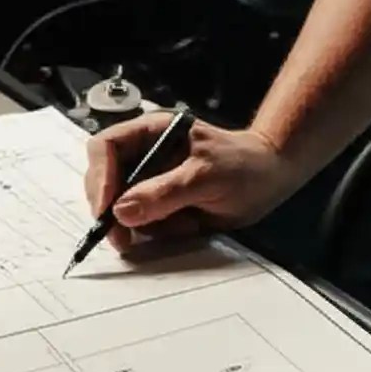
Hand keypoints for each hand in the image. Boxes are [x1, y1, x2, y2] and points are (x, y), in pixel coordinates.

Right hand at [83, 111, 298, 252]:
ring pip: (122, 209)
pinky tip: (190, 224)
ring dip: (145, 224)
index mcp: (151, 133)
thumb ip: (164, 193)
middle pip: (105, 181)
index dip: (100, 178)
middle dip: (114, 210)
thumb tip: (122, 211)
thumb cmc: (244, 166)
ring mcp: (150, 182)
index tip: (106, 210)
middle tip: (124, 238)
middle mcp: (144, 156)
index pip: (106, 148)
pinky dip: (161, 232)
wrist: (270, 179)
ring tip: (184, 222)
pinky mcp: (160, 205)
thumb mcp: (206, 178)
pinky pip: (144, 224)